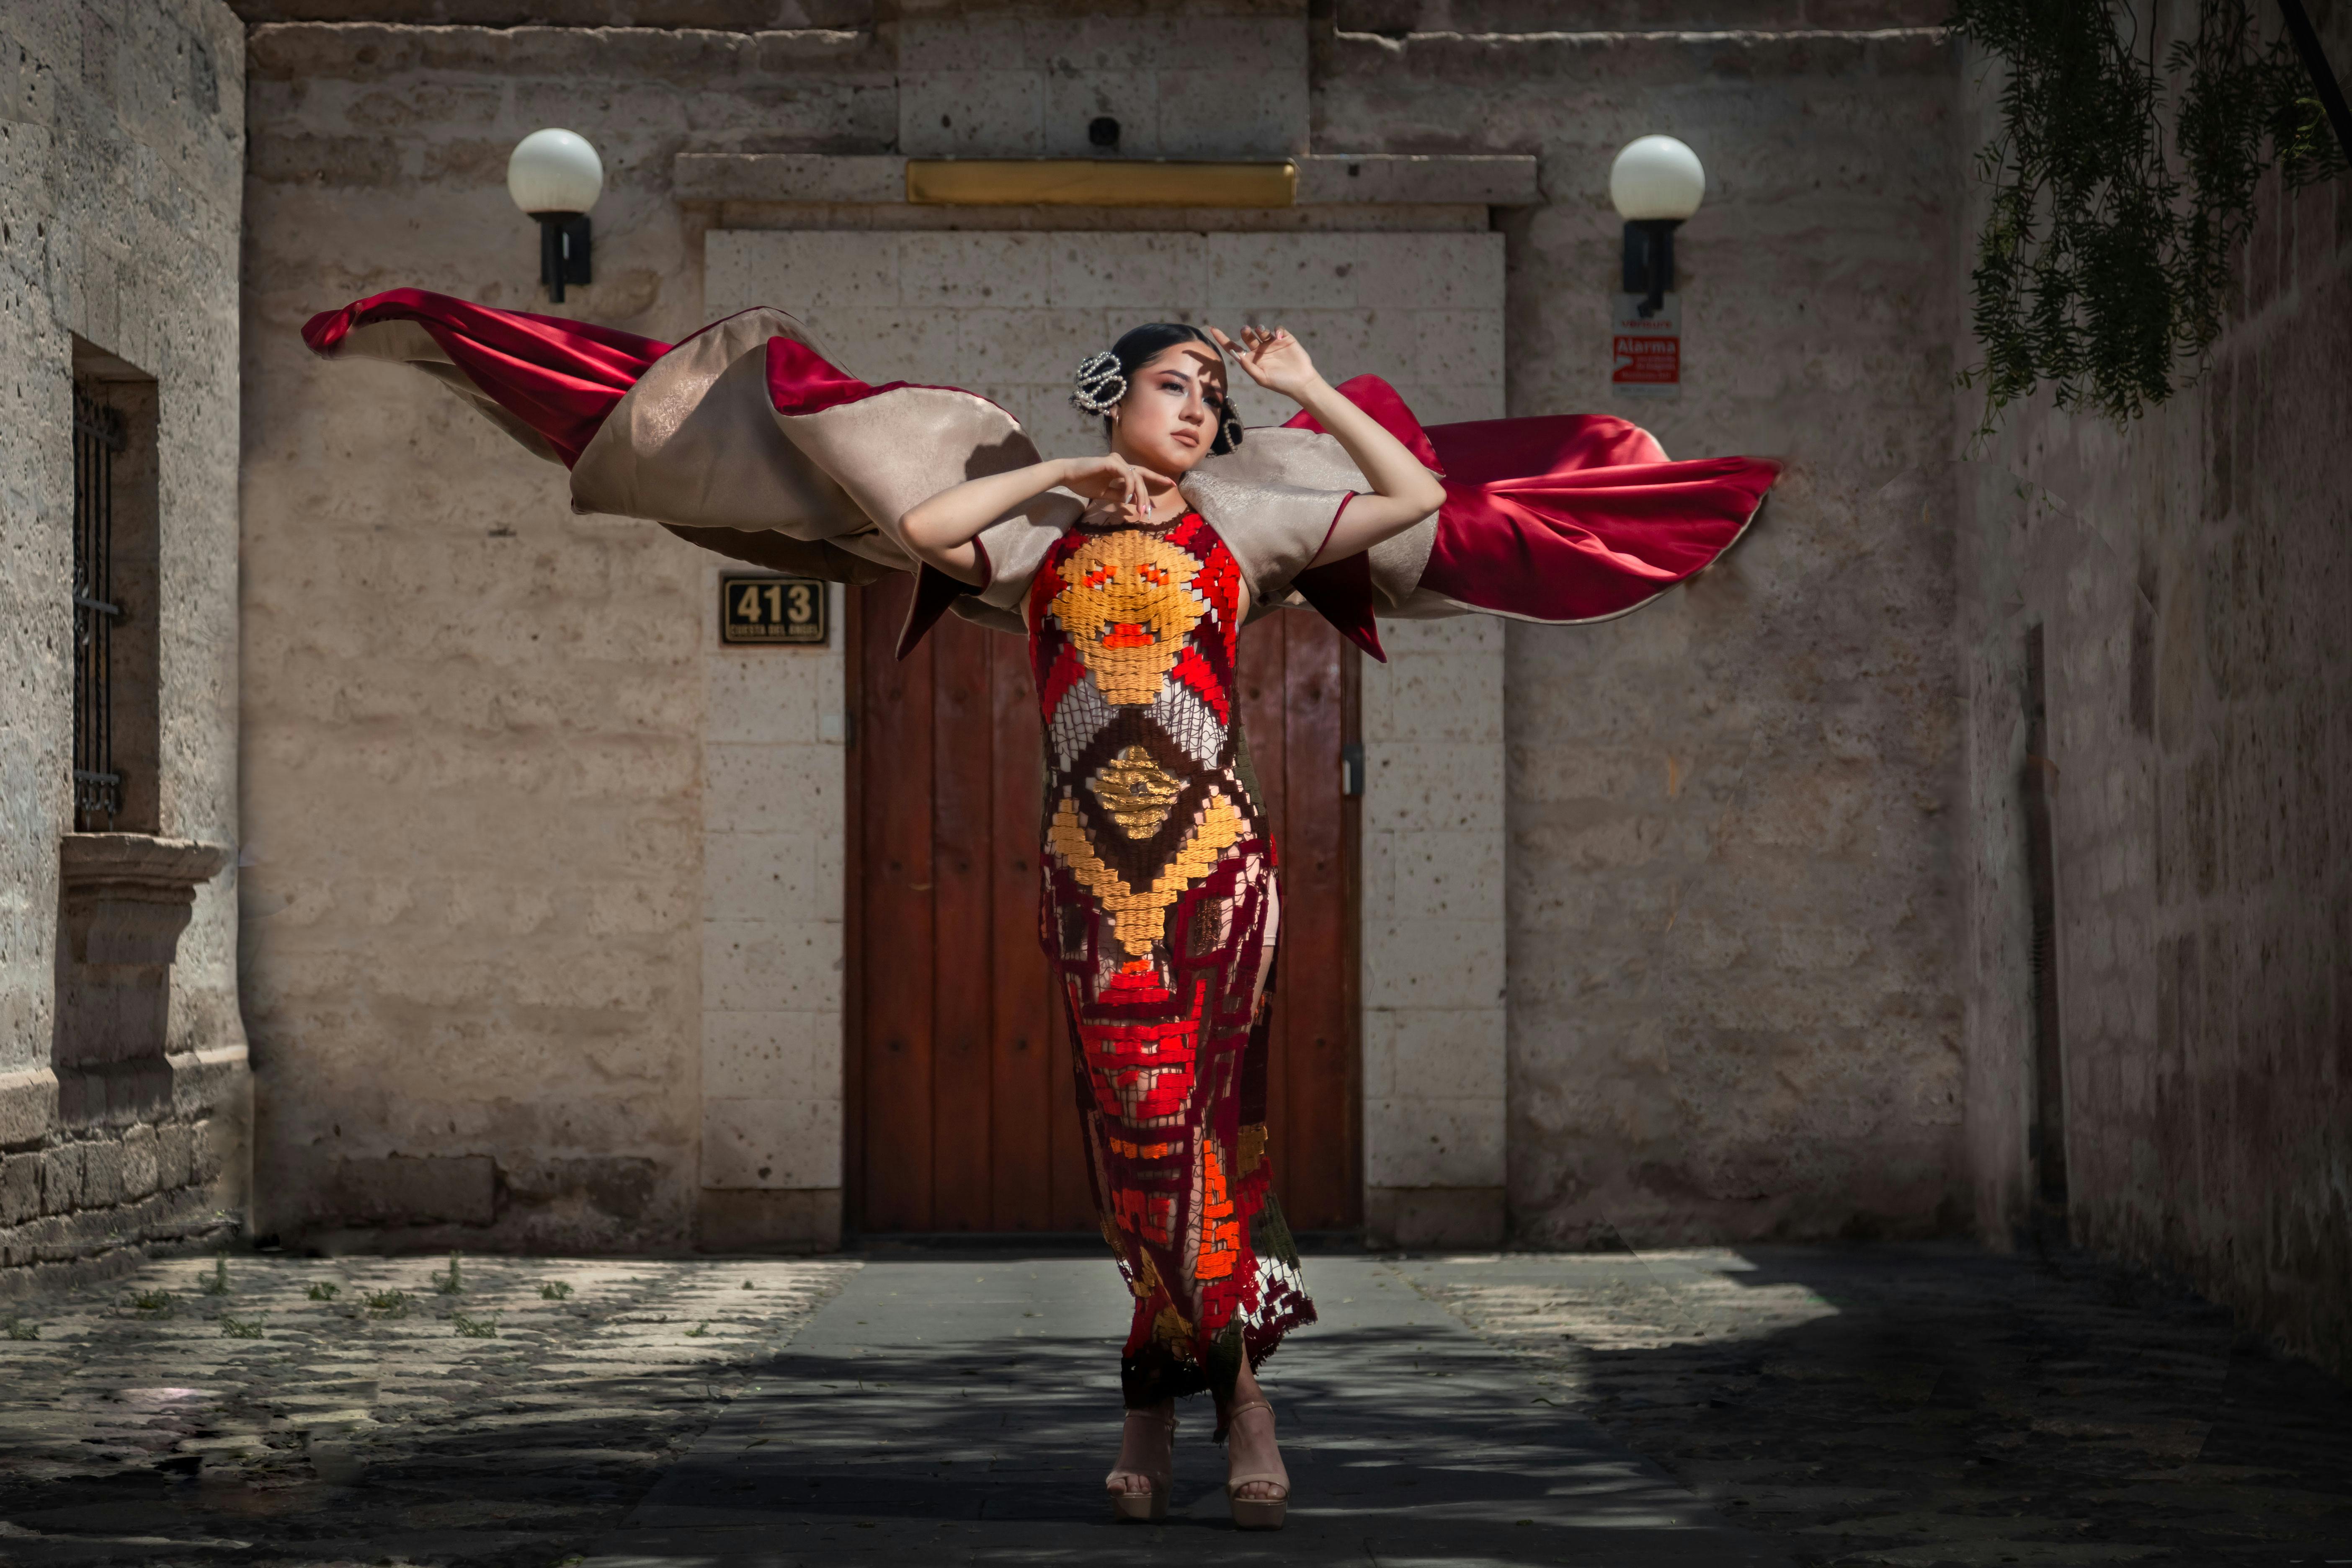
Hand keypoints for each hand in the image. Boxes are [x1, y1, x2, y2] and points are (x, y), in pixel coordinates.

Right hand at [1062, 453, 1176, 522]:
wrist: (1068, 476)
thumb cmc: (1083, 483)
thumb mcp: (1105, 494)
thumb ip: (1119, 496)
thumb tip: (1133, 503)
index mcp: (1121, 469)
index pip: (1143, 474)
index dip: (1158, 478)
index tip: (1172, 484)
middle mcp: (1121, 463)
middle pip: (1142, 478)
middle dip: (1147, 495)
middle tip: (1149, 512)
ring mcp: (1117, 461)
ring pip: (1136, 478)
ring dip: (1139, 495)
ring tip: (1139, 510)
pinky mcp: (1111, 462)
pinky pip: (1127, 475)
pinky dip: (1129, 488)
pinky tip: (1127, 499)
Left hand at [1209, 323, 1320, 402]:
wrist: (1301, 382)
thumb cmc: (1281, 384)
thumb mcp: (1262, 378)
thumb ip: (1249, 367)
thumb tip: (1238, 355)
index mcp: (1251, 359)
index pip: (1233, 347)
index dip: (1222, 339)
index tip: (1212, 329)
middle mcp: (1259, 350)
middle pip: (1247, 336)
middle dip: (1245, 332)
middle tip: (1245, 330)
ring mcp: (1272, 344)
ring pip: (1261, 330)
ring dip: (1259, 329)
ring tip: (1262, 331)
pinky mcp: (1285, 339)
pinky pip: (1277, 329)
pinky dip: (1276, 329)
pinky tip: (1278, 336)